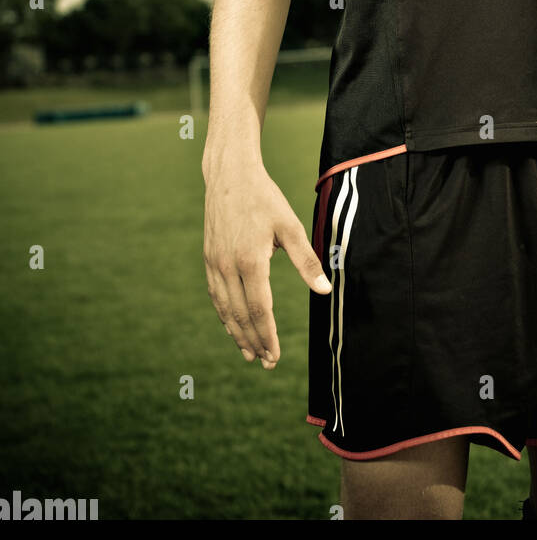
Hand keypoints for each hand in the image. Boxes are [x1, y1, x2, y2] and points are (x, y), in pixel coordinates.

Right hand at [203, 158, 330, 367]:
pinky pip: (216, 295)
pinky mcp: (209, 259)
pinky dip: (225, 315)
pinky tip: (232, 325)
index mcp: (250, 261)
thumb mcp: (290, 226)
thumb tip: (324, 290)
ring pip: (225, 309)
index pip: (260, 310)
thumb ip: (306, 260)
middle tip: (266, 363)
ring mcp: (214, 264)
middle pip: (241, 315)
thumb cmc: (265, 198)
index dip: (268, 336)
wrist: (229, 176)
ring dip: (237, 334)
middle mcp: (228, 267)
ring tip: (249, 353)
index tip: (275, 356)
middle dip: (254, 342)